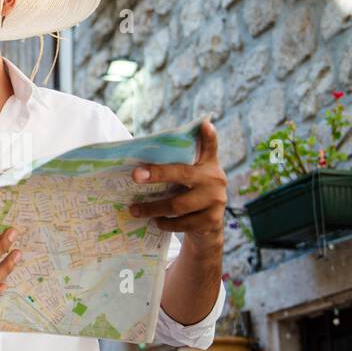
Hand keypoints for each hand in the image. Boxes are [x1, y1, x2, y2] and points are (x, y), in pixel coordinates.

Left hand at [128, 118, 227, 249]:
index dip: (209, 136)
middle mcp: (216, 179)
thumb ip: (177, 164)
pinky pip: (182, 223)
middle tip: (135, 176)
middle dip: (158, 174)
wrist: (209, 226)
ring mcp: (216, 201)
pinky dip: (165, 223)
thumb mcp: (190, 177)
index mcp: (209, 165)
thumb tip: (141, 162)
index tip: (205, 124)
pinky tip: (156, 222)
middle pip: (183, 175)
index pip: (210, 147)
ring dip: (153, 208)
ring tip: (135, 210)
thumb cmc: (191, 194)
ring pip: (178, 205)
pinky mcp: (212, 221)